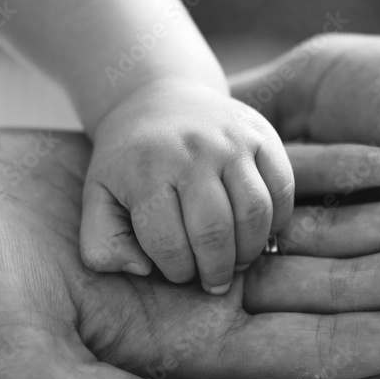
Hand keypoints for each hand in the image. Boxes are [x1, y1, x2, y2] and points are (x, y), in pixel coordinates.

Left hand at [81, 80, 312, 294]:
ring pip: (255, 212)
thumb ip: (102, 243)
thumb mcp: (97, 197)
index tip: (179, 274)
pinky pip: (282, 188)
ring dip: (249, 249)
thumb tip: (142, 269)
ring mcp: (231, 139)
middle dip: (216, 269)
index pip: (169, 244)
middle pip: (215, 231)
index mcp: (147, 171)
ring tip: (237, 260)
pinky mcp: (261, 133)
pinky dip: (277, 220)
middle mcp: (192, 152)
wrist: (156, 96)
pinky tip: (257, 231)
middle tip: (214, 282)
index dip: (177, 271)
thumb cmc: (128, 160)